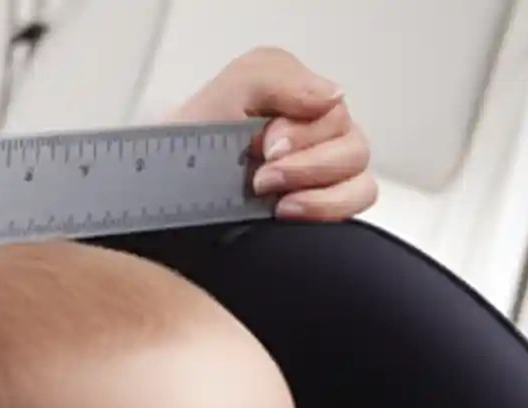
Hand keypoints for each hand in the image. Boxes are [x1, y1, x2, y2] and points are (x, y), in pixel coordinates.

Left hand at [167, 48, 376, 221]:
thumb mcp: (225, 92)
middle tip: (261, 176)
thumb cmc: (192, 145)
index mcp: (297, 98)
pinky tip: (288, 211)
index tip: (264, 145)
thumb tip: (332, 95)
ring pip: (359, 177)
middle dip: (305, 164)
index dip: (303, 130)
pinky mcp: (323, 205)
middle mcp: (317, 133)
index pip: (334, 107)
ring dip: (316, 189)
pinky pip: (357, 200)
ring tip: (271, 196)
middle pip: (353, 144)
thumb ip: (274, 76)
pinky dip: (328, 208)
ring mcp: (323, 172)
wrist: (168, 191)